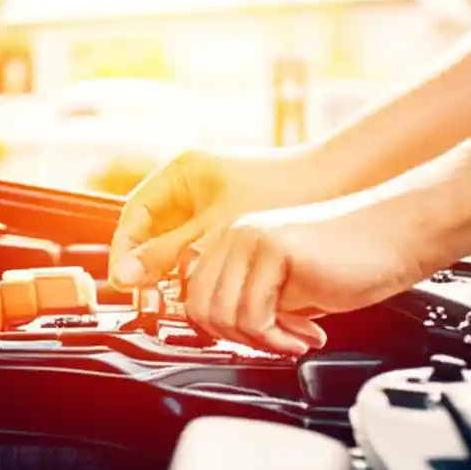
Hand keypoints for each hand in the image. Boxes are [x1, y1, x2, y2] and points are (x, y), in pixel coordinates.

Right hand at [109, 147, 339, 290]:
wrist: (345, 183)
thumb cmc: (288, 191)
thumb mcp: (216, 229)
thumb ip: (169, 252)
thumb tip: (125, 275)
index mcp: (182, 171)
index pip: (135, 216)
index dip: (126, 251)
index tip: (126, 283)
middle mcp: (194, 185)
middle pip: (155, 234)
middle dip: (154, 267)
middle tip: (153, 297)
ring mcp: (215, 203)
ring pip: (180, 247)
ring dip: (180, 274)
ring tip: (183, 298)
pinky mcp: (235, 223)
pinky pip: (205, 252)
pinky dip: (206, 273)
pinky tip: (212, 292)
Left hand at [182, 198, 439, 354]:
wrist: (398, 234)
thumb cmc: (351, 261)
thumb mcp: (286, 287)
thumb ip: (251, 302)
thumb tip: (225, 335)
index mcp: (232, 239)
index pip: (195, 297)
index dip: (224, 331)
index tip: (258, 340)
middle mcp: (235, 235)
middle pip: (201, 309)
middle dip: (239, 340)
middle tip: (279, 345)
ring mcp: (252, 239)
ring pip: (224, 316)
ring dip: (262, 342)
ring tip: (296, 339)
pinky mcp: (275, 250)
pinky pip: (253, 315)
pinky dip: (277, 339)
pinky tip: (307, 334)